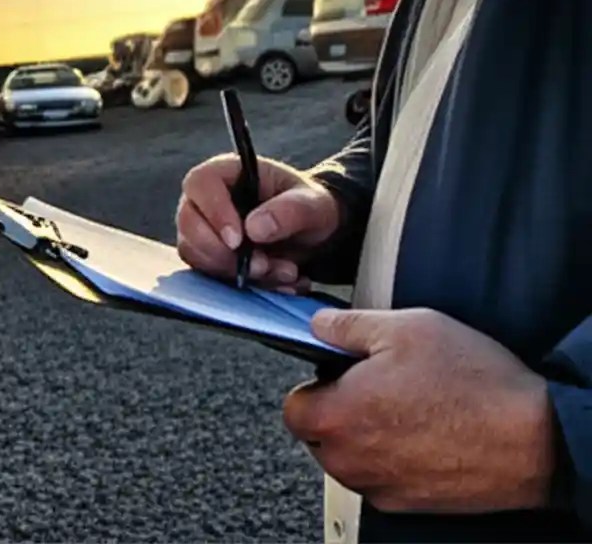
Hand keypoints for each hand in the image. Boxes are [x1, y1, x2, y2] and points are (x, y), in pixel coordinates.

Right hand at [176, 154, 340, 290]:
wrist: (312, 235)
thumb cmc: (308, 207)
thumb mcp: (313, 204)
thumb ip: (290, 210)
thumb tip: (254, 229)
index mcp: (226, 173)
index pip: (200, 183)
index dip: (214, 211)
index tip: (238, 240)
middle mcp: (205, 200)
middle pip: (189, 225)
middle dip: (224, 254)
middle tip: (262, 265)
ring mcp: (202, 230)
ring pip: (196, 254)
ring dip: (234, 272)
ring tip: (279, 272)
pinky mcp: (207, 257)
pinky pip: (209, 275)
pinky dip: (240, 285)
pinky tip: (274, 283)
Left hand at [283, 307, 555, 512]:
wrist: (534, 439)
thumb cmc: (473, 383)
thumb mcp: (406, 328)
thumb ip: (347, 325)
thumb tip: (317, 324)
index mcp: (337, 415)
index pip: (293, 407)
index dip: (315, 386)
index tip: (338, 374)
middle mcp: (349, 459)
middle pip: (318, 436)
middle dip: (338, 411)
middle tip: (377, 387)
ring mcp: (377, 485)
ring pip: (348, 459)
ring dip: (365, 436)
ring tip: (408, 409)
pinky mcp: (405, 503)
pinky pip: (380, 478)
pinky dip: (393, 459)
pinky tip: (425, 435)